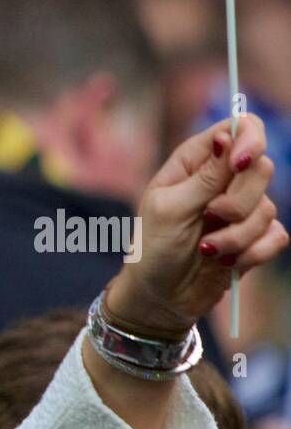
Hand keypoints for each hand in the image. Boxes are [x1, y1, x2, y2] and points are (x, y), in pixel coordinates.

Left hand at [110, 115, 288, 336]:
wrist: (158, 299)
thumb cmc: (152, 251)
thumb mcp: (170, 209)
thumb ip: (204, 176)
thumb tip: (228, 136)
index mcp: (195, 164)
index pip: (239, 129)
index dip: (250, 140)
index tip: (241, 163)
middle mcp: (221, 182)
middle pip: (261, 167)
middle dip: (238, 200)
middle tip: (210, 218)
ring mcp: (240, 211)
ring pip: (269, 207)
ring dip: (237, 235)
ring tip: (207, 251)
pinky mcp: (253, 239)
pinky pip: (277, 236)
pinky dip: (253, 253)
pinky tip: (226, 264)